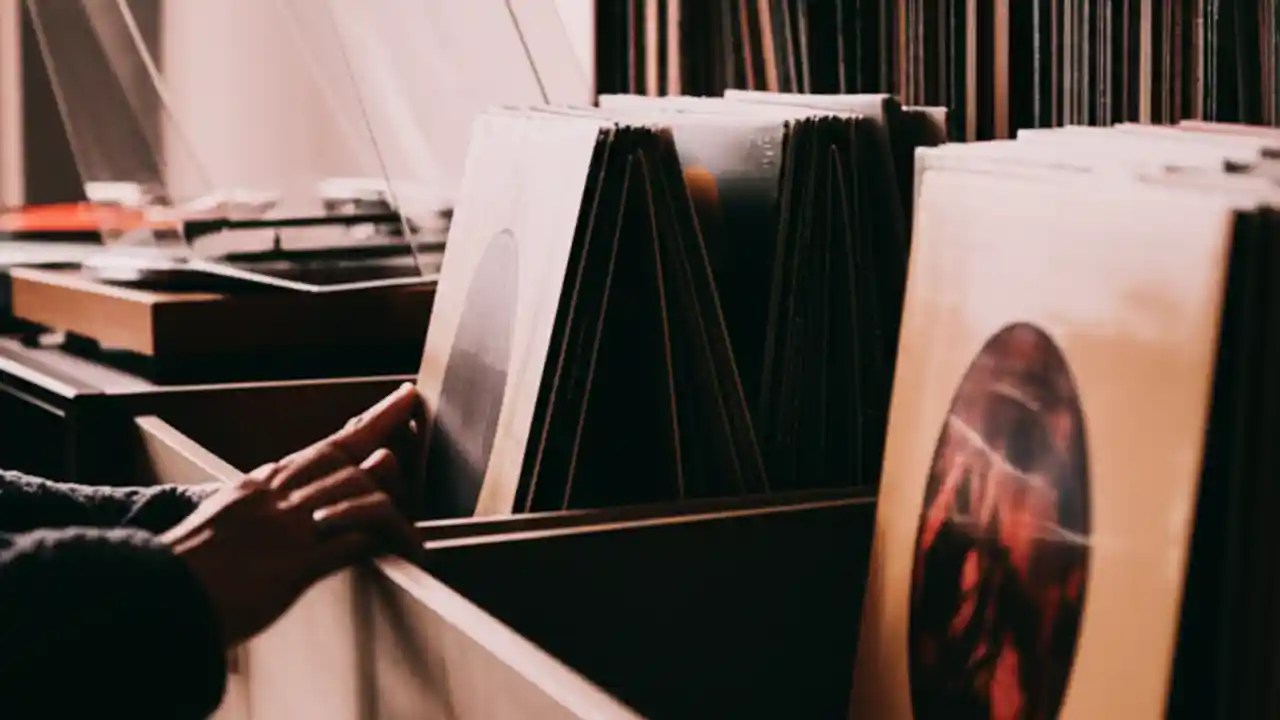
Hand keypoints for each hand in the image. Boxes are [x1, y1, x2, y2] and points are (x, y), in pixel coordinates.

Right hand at [161, 383, 426, 646]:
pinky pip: (351, 543)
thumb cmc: (176, 573)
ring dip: (388, 500)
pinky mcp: (293, 567)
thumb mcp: (213, 525)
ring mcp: (286, 529)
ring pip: (353, 491)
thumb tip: (262, 493)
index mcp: (253, 489)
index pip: (319, 448)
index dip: (362, 426)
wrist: (149, 597)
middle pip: (341, 457)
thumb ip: (247, 506)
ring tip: (410, 515)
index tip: (390, 406)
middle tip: (410, 409)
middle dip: (382, 433)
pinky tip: (405, 547)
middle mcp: (273, 498)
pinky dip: (382, 543)